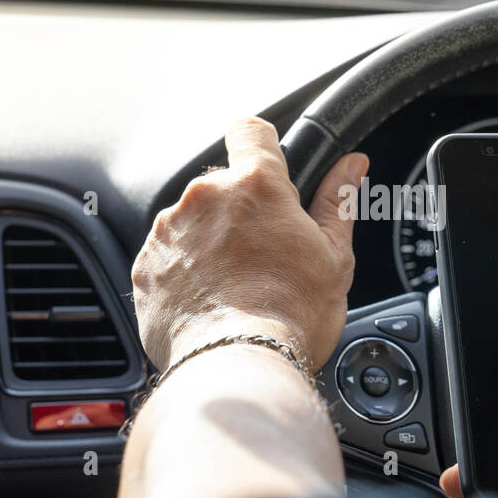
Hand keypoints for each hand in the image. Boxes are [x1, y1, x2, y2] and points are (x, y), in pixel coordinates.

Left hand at [131, 116, 368, 372]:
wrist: (237, 367)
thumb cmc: (291, 316)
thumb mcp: (334, 256)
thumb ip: (338, 201)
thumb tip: (352, 165)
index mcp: (255, 185)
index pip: (250, 130)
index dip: (263, 146)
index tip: (270, 170)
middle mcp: (203, 199)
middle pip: (223, 185)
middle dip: (241, 211)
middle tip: (267, 254)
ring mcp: (168, 233)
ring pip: (193, 222)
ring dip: (211, 242)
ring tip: (237, 286)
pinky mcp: (144, 268)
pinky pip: (168, 257)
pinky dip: (185, 273)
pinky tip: (212, 302)